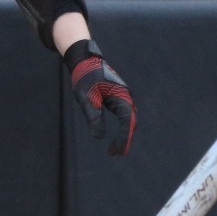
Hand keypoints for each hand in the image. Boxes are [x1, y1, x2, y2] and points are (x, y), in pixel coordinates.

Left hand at [64, 39, 135, 155]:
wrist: (85, 61)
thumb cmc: (84, 77)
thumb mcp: (86, 98)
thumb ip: (94, 117)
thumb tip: (99, 137)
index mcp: (121, 95)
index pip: (127, 121)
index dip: (124, 138)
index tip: (117, 152)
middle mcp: (126, 96)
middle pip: (131, 122)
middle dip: (125, 140)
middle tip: (114, 154)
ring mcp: (123, 96)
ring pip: (129, 120)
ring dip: (124, 135)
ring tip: (113, 150)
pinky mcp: (118, 97)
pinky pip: (124, 116)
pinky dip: (122, 128)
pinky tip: (114, 138)